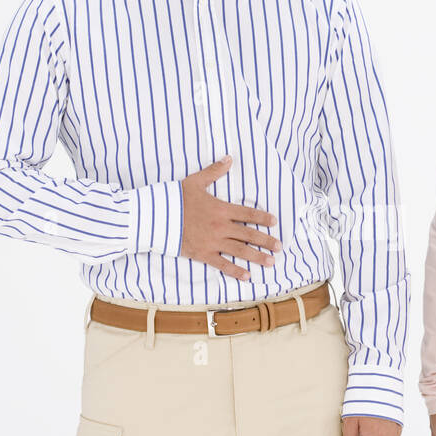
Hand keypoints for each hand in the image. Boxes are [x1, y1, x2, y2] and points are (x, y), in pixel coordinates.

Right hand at [179, 155, 280, 277]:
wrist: (156, 217)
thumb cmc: (175, 198)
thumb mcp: (195, 181)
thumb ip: (214, 171)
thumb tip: (229, 158)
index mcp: (221, 209)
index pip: (248, 214)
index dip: (262, 218)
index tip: (274, 222)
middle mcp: (220, 226)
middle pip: (249, 234)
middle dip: (266, 240)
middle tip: (280, 246)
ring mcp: (213, 242)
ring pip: (240, 251)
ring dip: (257, 257)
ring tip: (271, 262)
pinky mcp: (203, 254)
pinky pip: (222, 264)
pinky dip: (236, 271)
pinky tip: (248, 276)